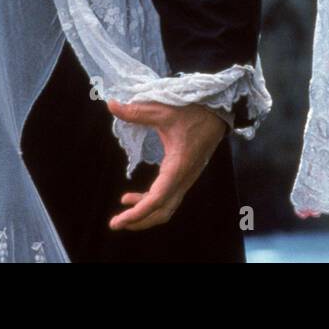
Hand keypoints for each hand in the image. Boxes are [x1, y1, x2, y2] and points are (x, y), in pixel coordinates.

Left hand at [105, 100, 227, 231]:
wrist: (217, 111)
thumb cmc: (193, 110)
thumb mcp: (162, 109)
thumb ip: (136, 111)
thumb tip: (111, 104)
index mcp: (178, 166)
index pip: (157, 199)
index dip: (137, 213)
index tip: (118, 221)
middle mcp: (184, 177)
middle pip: (162, 211)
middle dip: (140, 220)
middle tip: (116, 223)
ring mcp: (186, 178)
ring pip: (166, 207)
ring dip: (145, 214)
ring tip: (123, 215)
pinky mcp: (185, 175)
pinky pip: (168, 196)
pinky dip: (151, 202)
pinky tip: (133, 197)